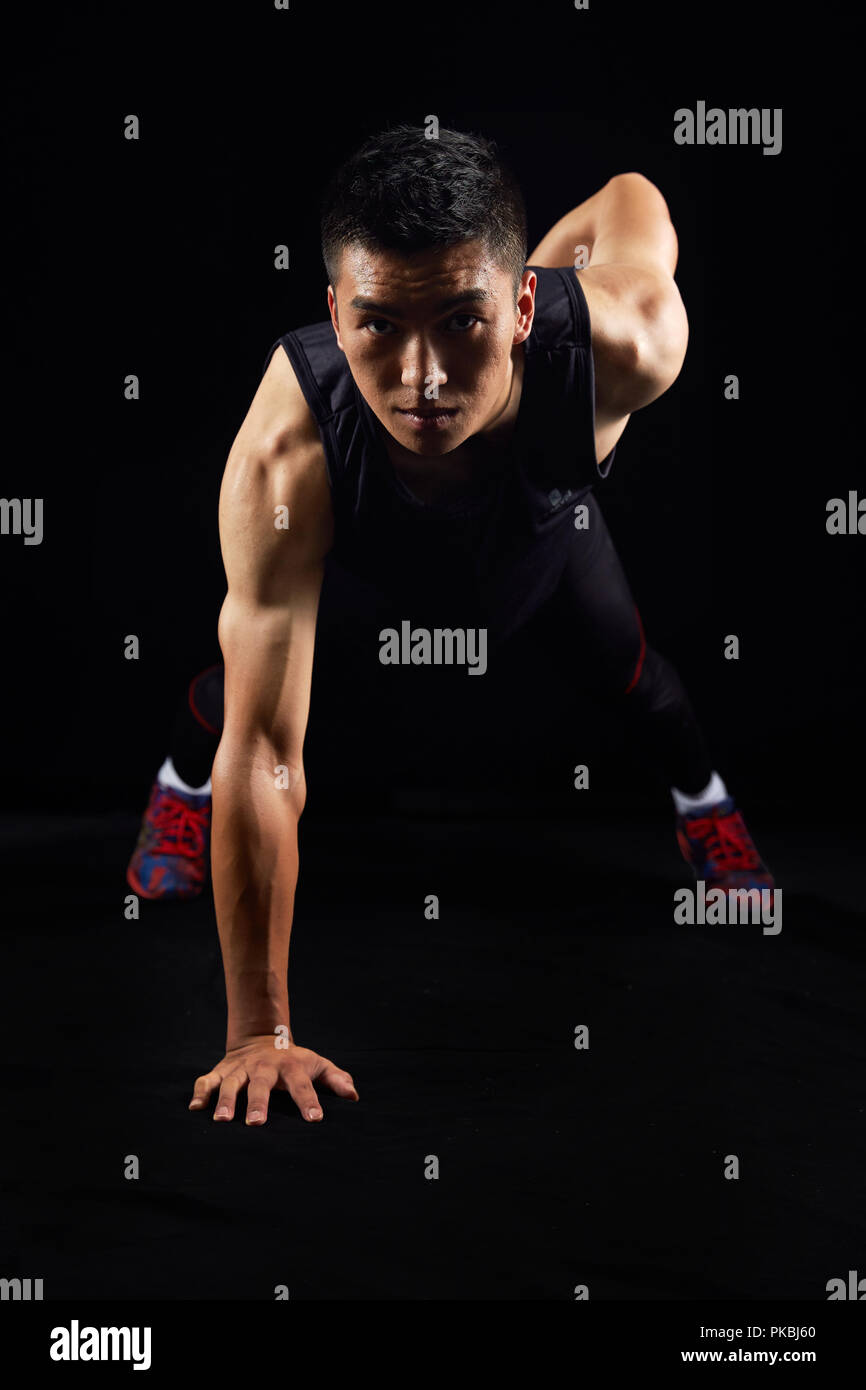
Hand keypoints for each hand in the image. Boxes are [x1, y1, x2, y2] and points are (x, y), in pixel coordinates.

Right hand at [188, 1035, 358, 1124]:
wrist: (263, 1038)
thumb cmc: (295, 1061)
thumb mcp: (317, 1064)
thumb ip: (335, 1078)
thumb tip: (354, 1096)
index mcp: (289, 1066)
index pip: (301, 1084)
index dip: (308, 1101)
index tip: (315, 1119)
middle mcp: (263, 1066)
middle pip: (260, 1084)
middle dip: (258, 1103)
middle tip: (256, 1124)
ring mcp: (240, 1068)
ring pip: (230, 1083)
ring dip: (225, 1100)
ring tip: (222, 1121)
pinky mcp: (221, 1070)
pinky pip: (206, 1080)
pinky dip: (200, 1092)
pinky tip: (194, 1109)